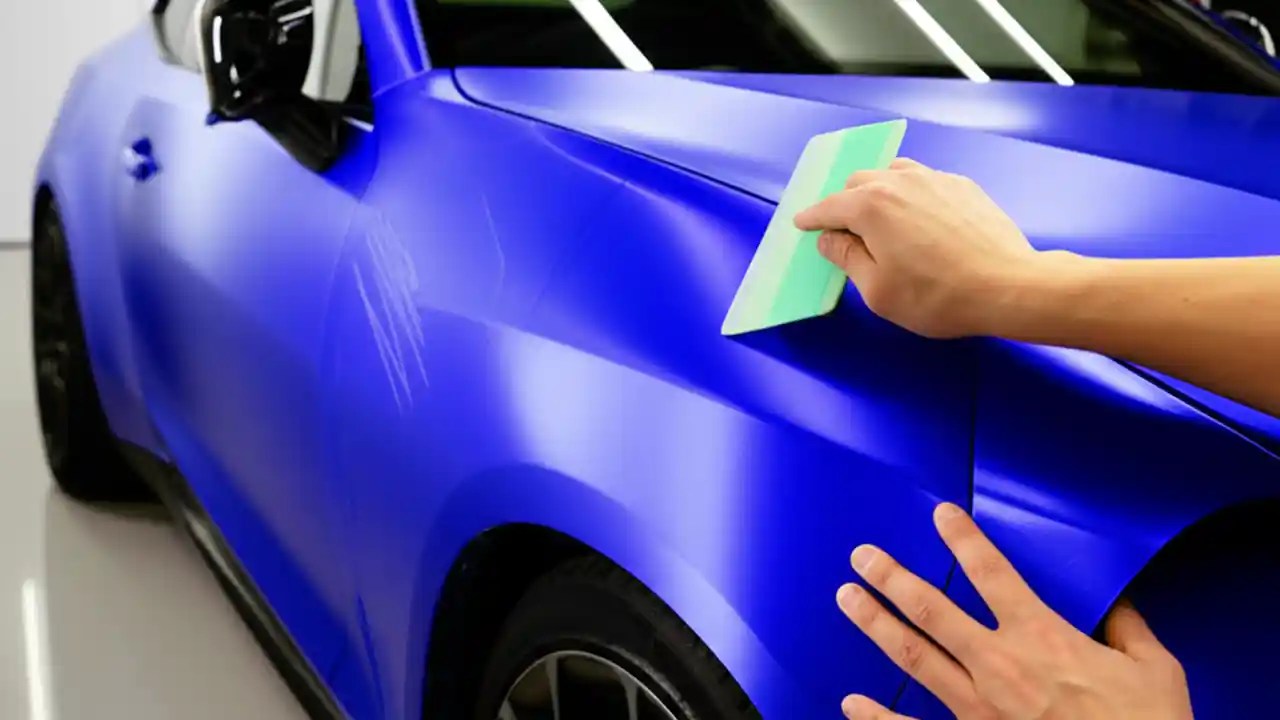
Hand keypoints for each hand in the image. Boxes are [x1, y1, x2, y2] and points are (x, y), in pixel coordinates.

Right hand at [794, 159, 1054, 338]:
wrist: (1007, 286)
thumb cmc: (937, 296)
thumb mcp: (877, 290)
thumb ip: (847, 258)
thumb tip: (828, 238)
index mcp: (870, 207)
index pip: (829, 207)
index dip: (812, 218)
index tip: (803, 224)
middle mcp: (899, 182)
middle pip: (857, 183)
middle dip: (843, 203)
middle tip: (842, 228)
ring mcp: (934, 179)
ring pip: (891, 173)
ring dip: (876, 191)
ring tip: (878, 216)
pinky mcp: (961, 186)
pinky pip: (923, 180)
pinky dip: (909, 193)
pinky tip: (916, 217)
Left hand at [835, 503, 1193, 719]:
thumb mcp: (1153, 669)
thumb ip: (1128, 629)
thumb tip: (1118, 605)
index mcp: (1043, 638)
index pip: (992, 572)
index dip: (963, 538)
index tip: (940, 514)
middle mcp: (1001, 665)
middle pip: (931, 610)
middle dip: (892, 578)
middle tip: (862, 556)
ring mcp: (979, 707)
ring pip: (913, 656)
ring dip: (875, 624)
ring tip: (848, 598)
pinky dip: (878, 717)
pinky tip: (851, 702)